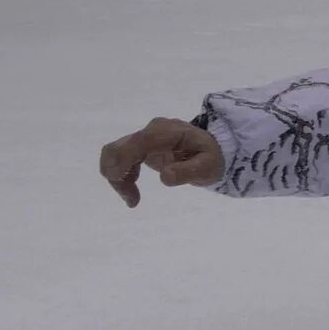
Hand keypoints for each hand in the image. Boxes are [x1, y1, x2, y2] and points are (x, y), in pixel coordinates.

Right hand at [100, 117, 222, 207]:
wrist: (213, 149)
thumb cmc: (211, 158)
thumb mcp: (208, 168)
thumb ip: (187, 172)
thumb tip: (165, 176)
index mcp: (168, 132)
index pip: (139, 141)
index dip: (123, 159)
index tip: (119, 181)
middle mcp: (152, 130)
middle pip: (119, 148)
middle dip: (116, 174)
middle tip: (131, 198)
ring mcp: (145, 137)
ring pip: (115, 154)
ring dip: (117, 178)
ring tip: (133, 199)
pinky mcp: (140, 146)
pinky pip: (120, 159)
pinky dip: (121, 176)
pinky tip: (132, 192)